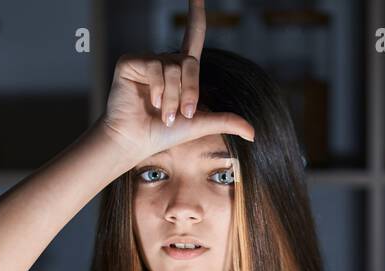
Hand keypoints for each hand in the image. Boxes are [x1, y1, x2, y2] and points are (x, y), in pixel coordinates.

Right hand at [97, 0, 254, 164]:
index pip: (193, 36)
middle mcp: (164, 61)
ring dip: (173, 97)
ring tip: (164, 115)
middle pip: (190, 63)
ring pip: (174, 68)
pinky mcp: (130, 62)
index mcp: (181, 70)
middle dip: (190, 92)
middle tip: (182, 115)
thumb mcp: (200, 124)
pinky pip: (155, 67)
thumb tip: (254, 134)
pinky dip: (159, 89)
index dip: (196, 15)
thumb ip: (226, 121)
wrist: (135, 141)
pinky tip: (151, 103)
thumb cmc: (163, 134)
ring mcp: (146, 60)